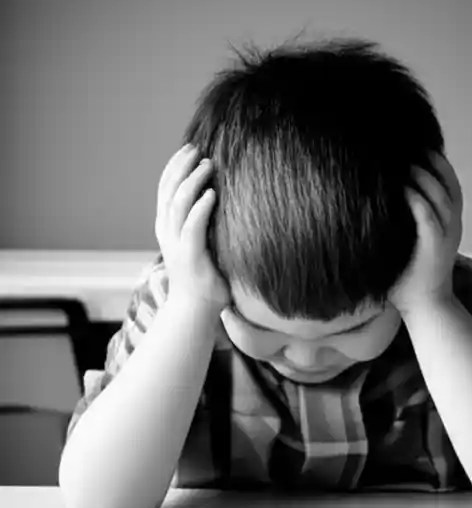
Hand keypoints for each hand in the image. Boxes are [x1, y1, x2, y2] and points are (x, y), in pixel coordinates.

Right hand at [154, 144, 226, 312]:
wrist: (195, 309)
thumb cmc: (205, 276)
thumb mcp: (201, 243)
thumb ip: (203, 223)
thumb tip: (219, 201)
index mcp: (167, 226)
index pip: (166, 188)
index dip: (175, 166)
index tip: (189, 148)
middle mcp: (166, 231)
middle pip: (168, 189)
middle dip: (181, 166)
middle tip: (197, 148)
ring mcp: (175, 243)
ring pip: (178, 203)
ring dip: (193, 181)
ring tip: (208, 165)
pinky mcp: (189, 255)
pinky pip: (192, 226)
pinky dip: (201, 208)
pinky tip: (212, 194)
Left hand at [391, 154, 462, 314]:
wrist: (425, 306)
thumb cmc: (411, 276)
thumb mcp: (413, 242)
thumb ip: (406, 221)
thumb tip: (382, 201)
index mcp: (450, 224)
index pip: (451, 186)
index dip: (441, 166)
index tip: (424, 148)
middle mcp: (453, 226)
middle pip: (450, 186)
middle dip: (435, 164)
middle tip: (416, 146)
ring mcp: (446, 237)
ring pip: (441, 198)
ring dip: (425, 178)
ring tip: (409, 163)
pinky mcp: (434, 247)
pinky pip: (428, 218)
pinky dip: (418, 201)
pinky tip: (404, 189)